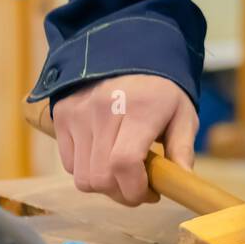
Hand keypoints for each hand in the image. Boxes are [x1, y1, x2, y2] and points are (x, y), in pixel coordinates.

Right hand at [53, 74, 197, 205]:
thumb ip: (182, 148)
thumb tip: (182, 182)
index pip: (124, 163)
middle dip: (122, 194)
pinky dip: (87, 169)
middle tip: (138, 187)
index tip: (150, 194)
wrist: (126, 49)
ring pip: (82, 176)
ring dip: (104, 184)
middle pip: (100, 177)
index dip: (134, 190)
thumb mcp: (183, 114)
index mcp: (139, 109)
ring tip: (122, 172)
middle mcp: (103, 110)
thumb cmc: (161, 88)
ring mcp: (78, 113)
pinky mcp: (62, 116)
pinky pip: (69, 163)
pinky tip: (104, 157)